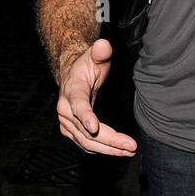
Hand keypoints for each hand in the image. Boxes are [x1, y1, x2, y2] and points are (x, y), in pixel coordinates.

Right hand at [56, 38, 137, 155]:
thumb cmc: (85, 66)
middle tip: (129, 145)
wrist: (72, 75)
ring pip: (86, 142)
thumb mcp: (94, 56)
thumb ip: (100, 52)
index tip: (94, 127)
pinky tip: (118, 150)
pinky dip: (102, 149)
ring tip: (128, 150)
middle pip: (85, 130)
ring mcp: (67, 123)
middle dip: (109, 140)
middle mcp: (65, 110)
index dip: (85, 116)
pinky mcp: (71, 131)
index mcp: (71, 90)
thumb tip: (103, 44)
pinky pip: (86, 145)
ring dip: (108, 149)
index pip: (77, 105)